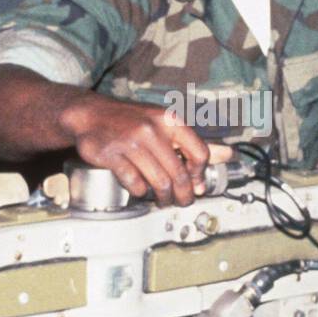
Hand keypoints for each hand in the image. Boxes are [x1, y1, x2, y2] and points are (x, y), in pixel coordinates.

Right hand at [57, 95, 228, 206]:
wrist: (90, 115)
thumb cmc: (130, 121)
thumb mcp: (164, 124)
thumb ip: (193, 142)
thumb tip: (227, 155)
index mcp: (170, 120)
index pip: (200, 152)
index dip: (201, 174)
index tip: (198, 184)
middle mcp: (153, 129)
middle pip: (180, 173)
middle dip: (184, 194)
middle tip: (183, 201)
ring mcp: (131, 142)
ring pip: (160, 182)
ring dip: (164, 198)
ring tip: (164, 200)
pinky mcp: (112, 155)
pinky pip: (135, 183)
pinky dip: (140, 191)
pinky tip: (141, 190)